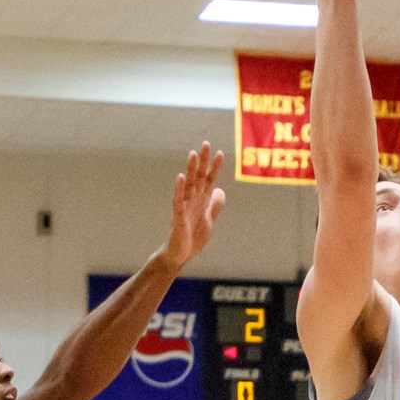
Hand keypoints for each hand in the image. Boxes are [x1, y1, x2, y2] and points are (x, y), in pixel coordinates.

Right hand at [160, 142, 225, 267]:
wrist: (179, 256)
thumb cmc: (192, 239)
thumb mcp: (209, 222)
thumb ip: (215, 206)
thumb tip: (220, 190)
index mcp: (201, 201)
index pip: (209, 180)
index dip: (215, 167)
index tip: (220, 152)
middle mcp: (192, 201)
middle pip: (199, 177)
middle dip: (203, 161)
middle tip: (206, 143)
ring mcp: (184, 207)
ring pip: (188, 185)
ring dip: (191, 169)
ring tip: (193, 154)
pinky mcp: (178, 217)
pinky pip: (178, 200)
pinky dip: (179, 188)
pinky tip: (181, 177)